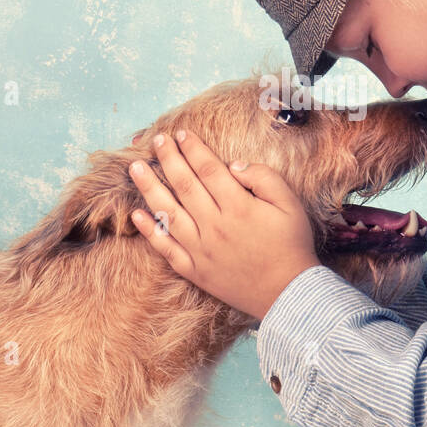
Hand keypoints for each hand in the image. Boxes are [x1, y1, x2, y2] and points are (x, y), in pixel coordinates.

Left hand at [126, 129, 320, 319]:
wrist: (288, 293)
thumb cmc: (291, 245)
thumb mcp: (290, 204)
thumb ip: (264, 178)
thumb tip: (233, 166)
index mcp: (238, 207)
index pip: (208, 169)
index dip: (193, 149)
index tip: (182, 133)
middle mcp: (215, 226)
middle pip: (184, 185)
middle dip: (168, 159)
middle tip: (156, 140)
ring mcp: (201, 250)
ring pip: (168, 213)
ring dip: (149, 188)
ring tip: (135, 168)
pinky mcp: (195, 270)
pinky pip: (166, 249)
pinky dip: (150, 232)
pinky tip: (136, 215)